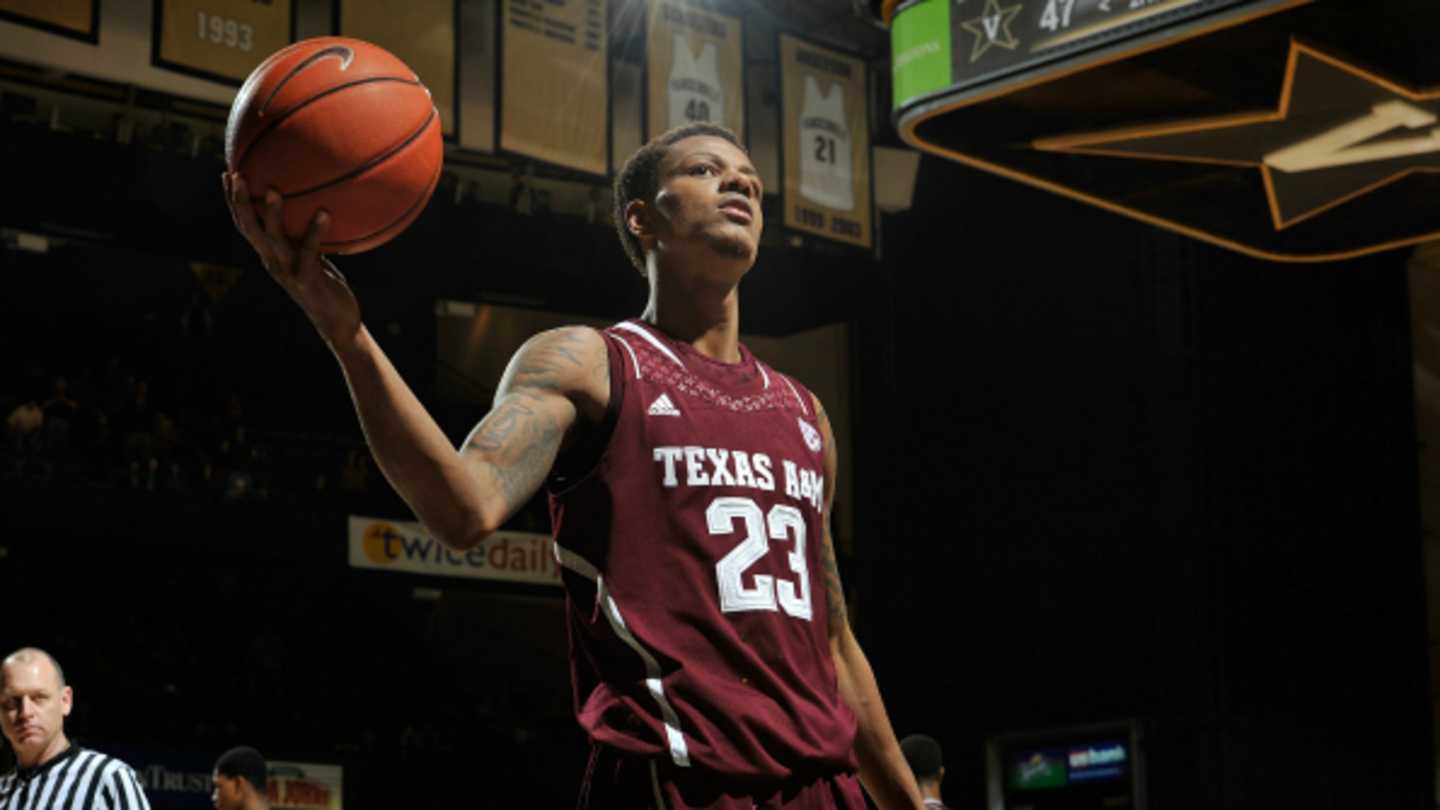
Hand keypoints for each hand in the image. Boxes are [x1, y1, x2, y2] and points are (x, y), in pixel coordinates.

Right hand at [222, 172, 361, 348]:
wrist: (336, 323)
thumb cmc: (326, 285)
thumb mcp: (311, 256)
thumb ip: (304, 236)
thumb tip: (314, 205)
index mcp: (270, 255)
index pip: (245, 225)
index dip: (234, 202)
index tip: (228, 174)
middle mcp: (273, 262)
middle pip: (249, 228)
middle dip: (240, 202)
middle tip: (237, 174)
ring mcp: (287, 271)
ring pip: (273, 240)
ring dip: (271, 214)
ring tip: (273, 190)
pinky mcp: (306, 280)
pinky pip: (309, 252)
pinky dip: (316, 231)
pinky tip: (324, 212)